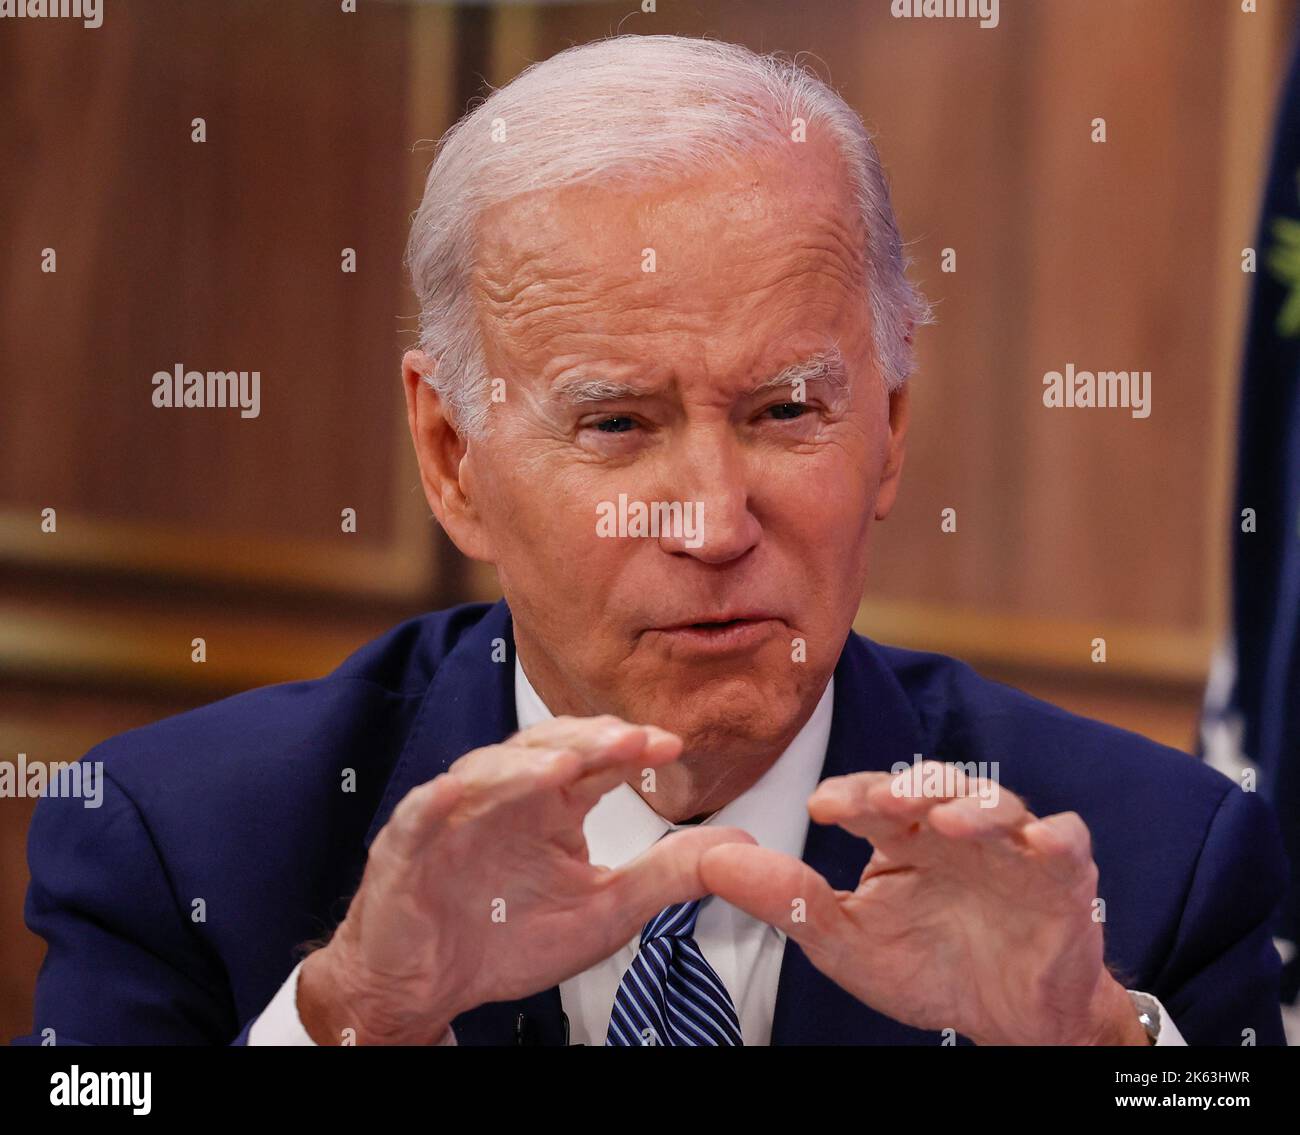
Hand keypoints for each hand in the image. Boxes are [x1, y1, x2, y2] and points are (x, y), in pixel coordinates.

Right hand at [299, 715, 754, 1043]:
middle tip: (631, 741)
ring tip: (565, 767)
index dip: (630, 747)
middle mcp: (505, 795)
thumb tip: (743, 844)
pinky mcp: (404, 844)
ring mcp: (453, 814)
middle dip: (587, 740)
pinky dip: (436, 801)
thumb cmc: (510, 939)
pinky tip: (454, 792)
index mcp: (551, 803)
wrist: (428, 986)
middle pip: (544, 747)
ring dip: (523, 766)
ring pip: (486, 771)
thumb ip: (668, 875)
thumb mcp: (605, 911)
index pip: (595, 760)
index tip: (674, 746)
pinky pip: (417, 814)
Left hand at [698, 760, 1146, 1044]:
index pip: (873, 799)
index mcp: (904, 837)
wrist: (1012, 1017)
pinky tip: (1039, 842)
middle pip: (934, 787)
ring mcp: (1013, 847)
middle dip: (908, 788)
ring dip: (972, 806)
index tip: (819, 806)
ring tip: (943, 821)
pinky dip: (1056, 838)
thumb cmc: (929, 966)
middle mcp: (956, 830)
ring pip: (996, 804)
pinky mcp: (1064, 876)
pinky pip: (1066, 843)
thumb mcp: (848, 941)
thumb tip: (711, 861)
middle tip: (879, 800)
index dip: (851, 794)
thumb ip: (788, 900)